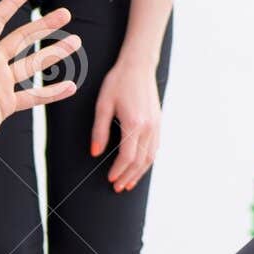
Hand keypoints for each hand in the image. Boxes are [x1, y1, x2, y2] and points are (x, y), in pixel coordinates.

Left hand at [0, 0, 80, 158]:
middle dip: (44, 26)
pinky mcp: (6, 104)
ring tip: (75, 42)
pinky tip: (70, 86)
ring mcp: (0, 84)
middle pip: (23, 39)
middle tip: (66, 14)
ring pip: (33, 66)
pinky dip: (52, 92)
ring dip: (54, 54)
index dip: (12, 3)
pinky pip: (34, 96)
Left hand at [91, 56, 161, 191]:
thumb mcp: (103, 105)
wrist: (138, 66)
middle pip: (140, 161)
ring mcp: (156, 125)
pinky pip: (156, 148)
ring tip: (129, 183)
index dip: (118, 170)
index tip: (110, 179)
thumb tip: (95, 153)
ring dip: (139, 172)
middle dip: (128, 176)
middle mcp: (149, 127)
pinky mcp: (159, 122)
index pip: (127, 156)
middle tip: (118, 187)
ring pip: (151, 157)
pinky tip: (140, 166)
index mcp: (134, 123)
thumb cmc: (118, 82)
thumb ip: (99, 130)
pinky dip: (148, 161)